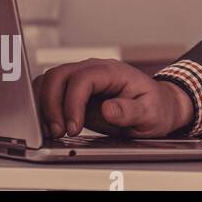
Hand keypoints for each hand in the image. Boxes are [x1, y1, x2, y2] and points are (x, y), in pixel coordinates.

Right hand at [32, 59, 193, 138]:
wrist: (158, 107)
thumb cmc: (156, 107)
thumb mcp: (151, 113)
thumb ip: (130, 111)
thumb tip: (108, 109)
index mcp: (114, 72)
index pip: (83, 79)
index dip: (73, 103)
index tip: (73, 128)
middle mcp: (95, 70)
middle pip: (59, 75)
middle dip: (52, 105)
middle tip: (59, 132)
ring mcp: (83, 78)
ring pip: (49, 80)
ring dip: (44, 105)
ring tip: (53, 131)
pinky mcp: (74, 91)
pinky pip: (50, 91)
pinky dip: (43, 106)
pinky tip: (50, 125)